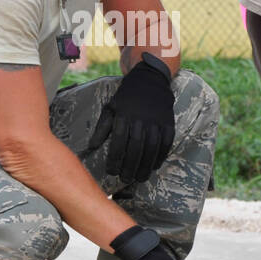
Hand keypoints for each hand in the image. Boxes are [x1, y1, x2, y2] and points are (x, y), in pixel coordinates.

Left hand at [88, 53, 175, 182]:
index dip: (114, 158)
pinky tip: (154, 166)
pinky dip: (161, 156)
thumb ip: (102, 127)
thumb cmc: (126, 97)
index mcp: (124, 115)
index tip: (111, 171)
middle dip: (130, 166)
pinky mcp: (168, 122)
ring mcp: (156, 121)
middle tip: (126, 179)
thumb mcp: (110, 107)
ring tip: (140, 178)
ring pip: (152, 147)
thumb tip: (92, 147)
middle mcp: (141, 119)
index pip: (118, 141)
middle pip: (136, 147)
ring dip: (146, 165)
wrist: (150, 80)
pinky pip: (166, 143)